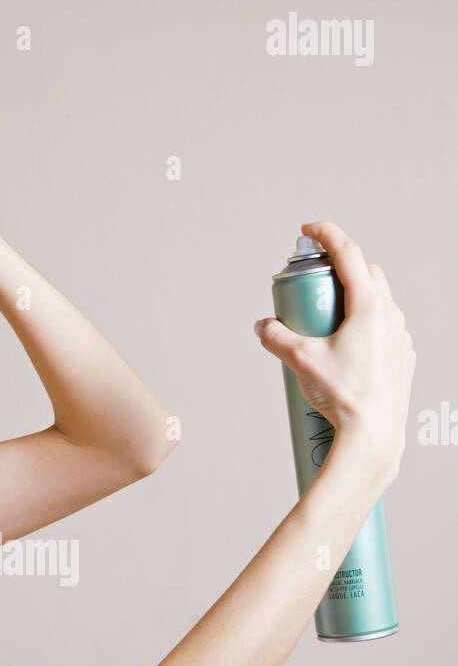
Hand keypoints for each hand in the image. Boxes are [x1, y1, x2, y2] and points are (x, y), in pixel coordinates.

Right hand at [254, 220, 415, 486]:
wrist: (372, 435)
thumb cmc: (344, 397)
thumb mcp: (301, 362)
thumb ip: (277, 338)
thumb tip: (263, 326)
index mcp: (369, 306)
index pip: (348, 254)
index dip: (327, 235)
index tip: (310, 230)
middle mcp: (390, 316)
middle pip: (367, 273)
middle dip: (340, 268)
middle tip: (315, 281)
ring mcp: (400, 338)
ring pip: (379, 302)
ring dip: (354, 299)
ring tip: (328, 319)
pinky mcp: (402, 359)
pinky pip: (385, 330)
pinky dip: (366, 326)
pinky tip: (348, 346)